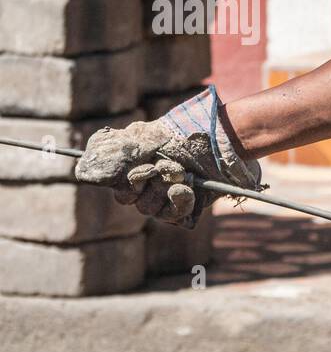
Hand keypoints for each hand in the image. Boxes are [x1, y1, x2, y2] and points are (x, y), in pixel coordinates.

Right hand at [75, 86, 262, 227]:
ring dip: (165, 190)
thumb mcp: (149, 136)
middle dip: (149, 183)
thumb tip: (83, 166)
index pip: (120, 188)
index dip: (129, 183)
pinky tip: (189, 188)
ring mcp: (172, 197)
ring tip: (182, 174)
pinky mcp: (191, 207)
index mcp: (141, 166)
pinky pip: (173, 217)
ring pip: (150, 210)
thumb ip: (116, 149)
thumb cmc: (189, 135)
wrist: (225, 142)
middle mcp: (154, 184)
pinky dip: (179, 202)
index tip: (144, 168)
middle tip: (167, 167)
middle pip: (133, 202)